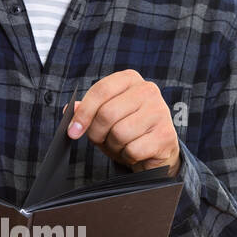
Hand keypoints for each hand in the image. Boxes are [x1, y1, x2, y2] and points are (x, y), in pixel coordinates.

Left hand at [64, 70, 180, 174]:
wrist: (157, 149)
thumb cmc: (128, 129)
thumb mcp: (105, 117)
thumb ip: (88, 110)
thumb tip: (70, 109)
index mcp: (130, 79)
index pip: (101, 90)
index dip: (84, 113)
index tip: (73, 131)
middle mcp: (148, 90)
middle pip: (108, 113)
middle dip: (97, 133)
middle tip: (101, 140)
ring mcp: (160, 111)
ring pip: (120, 133)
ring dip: (113, 146)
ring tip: (121, 145)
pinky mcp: (165, 135)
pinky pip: (133, 149)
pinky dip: (127, 156)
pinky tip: (134, 152)